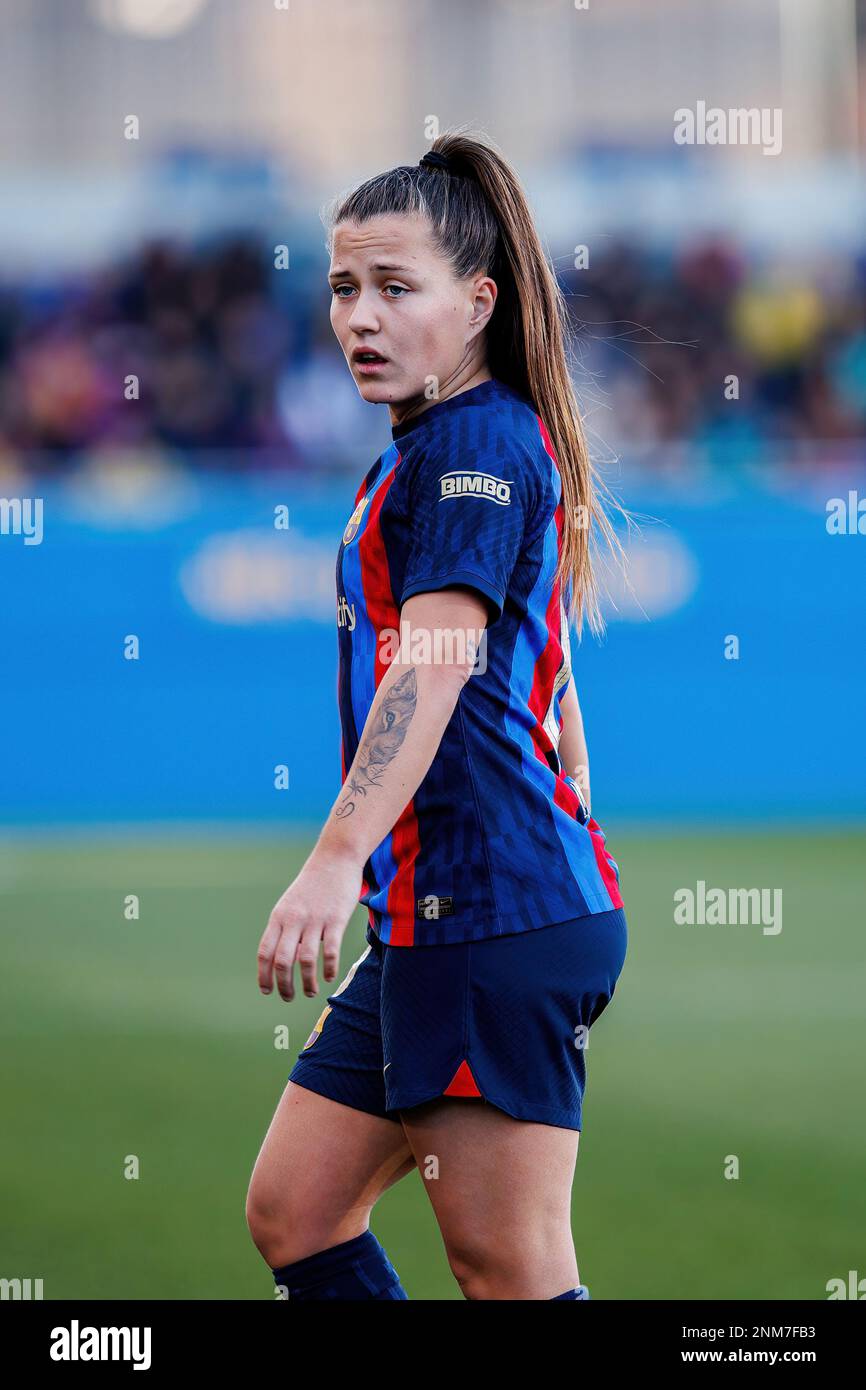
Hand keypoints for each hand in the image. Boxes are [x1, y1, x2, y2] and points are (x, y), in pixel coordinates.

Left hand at [257, 848, 363, 1001]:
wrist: (335, 858)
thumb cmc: (312, 884)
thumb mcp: (290, 904)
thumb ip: (285, 930)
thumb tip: (285, 961)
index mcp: (279, 917)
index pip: (265, 952)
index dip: (263, 975)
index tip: (267, 990)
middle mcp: (294, 919)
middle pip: (282, 961)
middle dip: (283, 985)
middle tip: (288, 997)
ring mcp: (315, 919)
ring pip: (306, 960)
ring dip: (306, 982)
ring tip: (309, 992)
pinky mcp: (336, 919)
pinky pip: (330, 951)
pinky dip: (328, 969)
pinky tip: (328, 977)